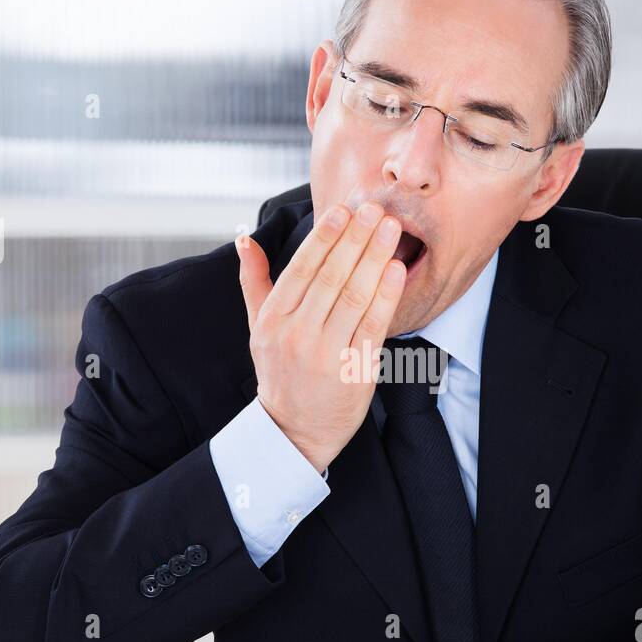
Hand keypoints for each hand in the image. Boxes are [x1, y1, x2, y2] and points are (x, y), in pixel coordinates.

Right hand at [236, 202, 406, 472]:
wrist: (294, 431)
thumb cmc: (281, 373)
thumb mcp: (259, 328)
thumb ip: (254, 281)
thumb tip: (245, 238)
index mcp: (274, 319)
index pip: (302, 269)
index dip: (325, 237)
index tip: (344, 210)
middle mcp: (297, 334)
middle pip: (332, 277)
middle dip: (356, 239)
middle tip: (376, 210)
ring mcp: (326, 353)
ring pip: (354, 296)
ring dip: (375, 258)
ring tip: (391, 230)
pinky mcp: (354, 371)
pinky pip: (373, 325)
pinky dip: (386, 295)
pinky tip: (396, 270)